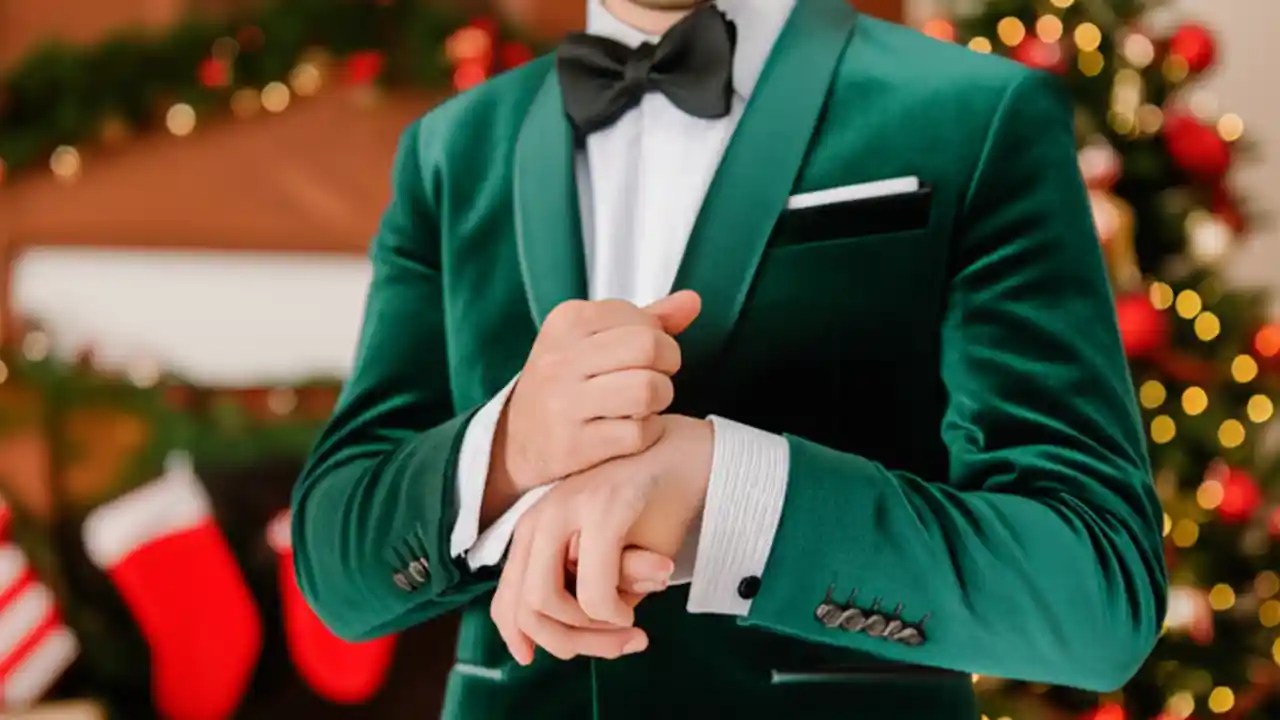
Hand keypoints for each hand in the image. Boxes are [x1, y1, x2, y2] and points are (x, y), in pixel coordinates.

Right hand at [482, 292, 701, 523]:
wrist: (516, 441)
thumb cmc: (566, 384)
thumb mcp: (593, 340)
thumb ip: (645, 319)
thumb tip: (693, 301)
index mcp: (566, 321)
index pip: (642, 319)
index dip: (658, 338)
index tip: (639, 356)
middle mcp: (560, 359)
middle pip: (650, 347)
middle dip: (666, 365)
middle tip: (653, 377)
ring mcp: (564, 403)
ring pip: (648, 390)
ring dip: (659, 401)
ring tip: (643, 405)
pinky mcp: (573, 445)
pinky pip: (637, 434)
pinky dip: (646, 435)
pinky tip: (629, 431)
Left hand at [490, 415, 712, 663]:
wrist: (691, 457)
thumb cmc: (652, 511)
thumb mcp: (611, 562)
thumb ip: (584, 595)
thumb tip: (560, 645)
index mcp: (536, 529)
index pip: (507, 598)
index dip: (517, 637)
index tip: (537, 660)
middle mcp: (541, 517)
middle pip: (527, 609)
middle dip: (571, 644)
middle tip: (620, 645)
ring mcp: (568, 509)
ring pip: (550, 602)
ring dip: (594, 631)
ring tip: (632, 627)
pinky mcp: (603, 510)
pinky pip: (593, 590)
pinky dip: (613, 611)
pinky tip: (638, 606)